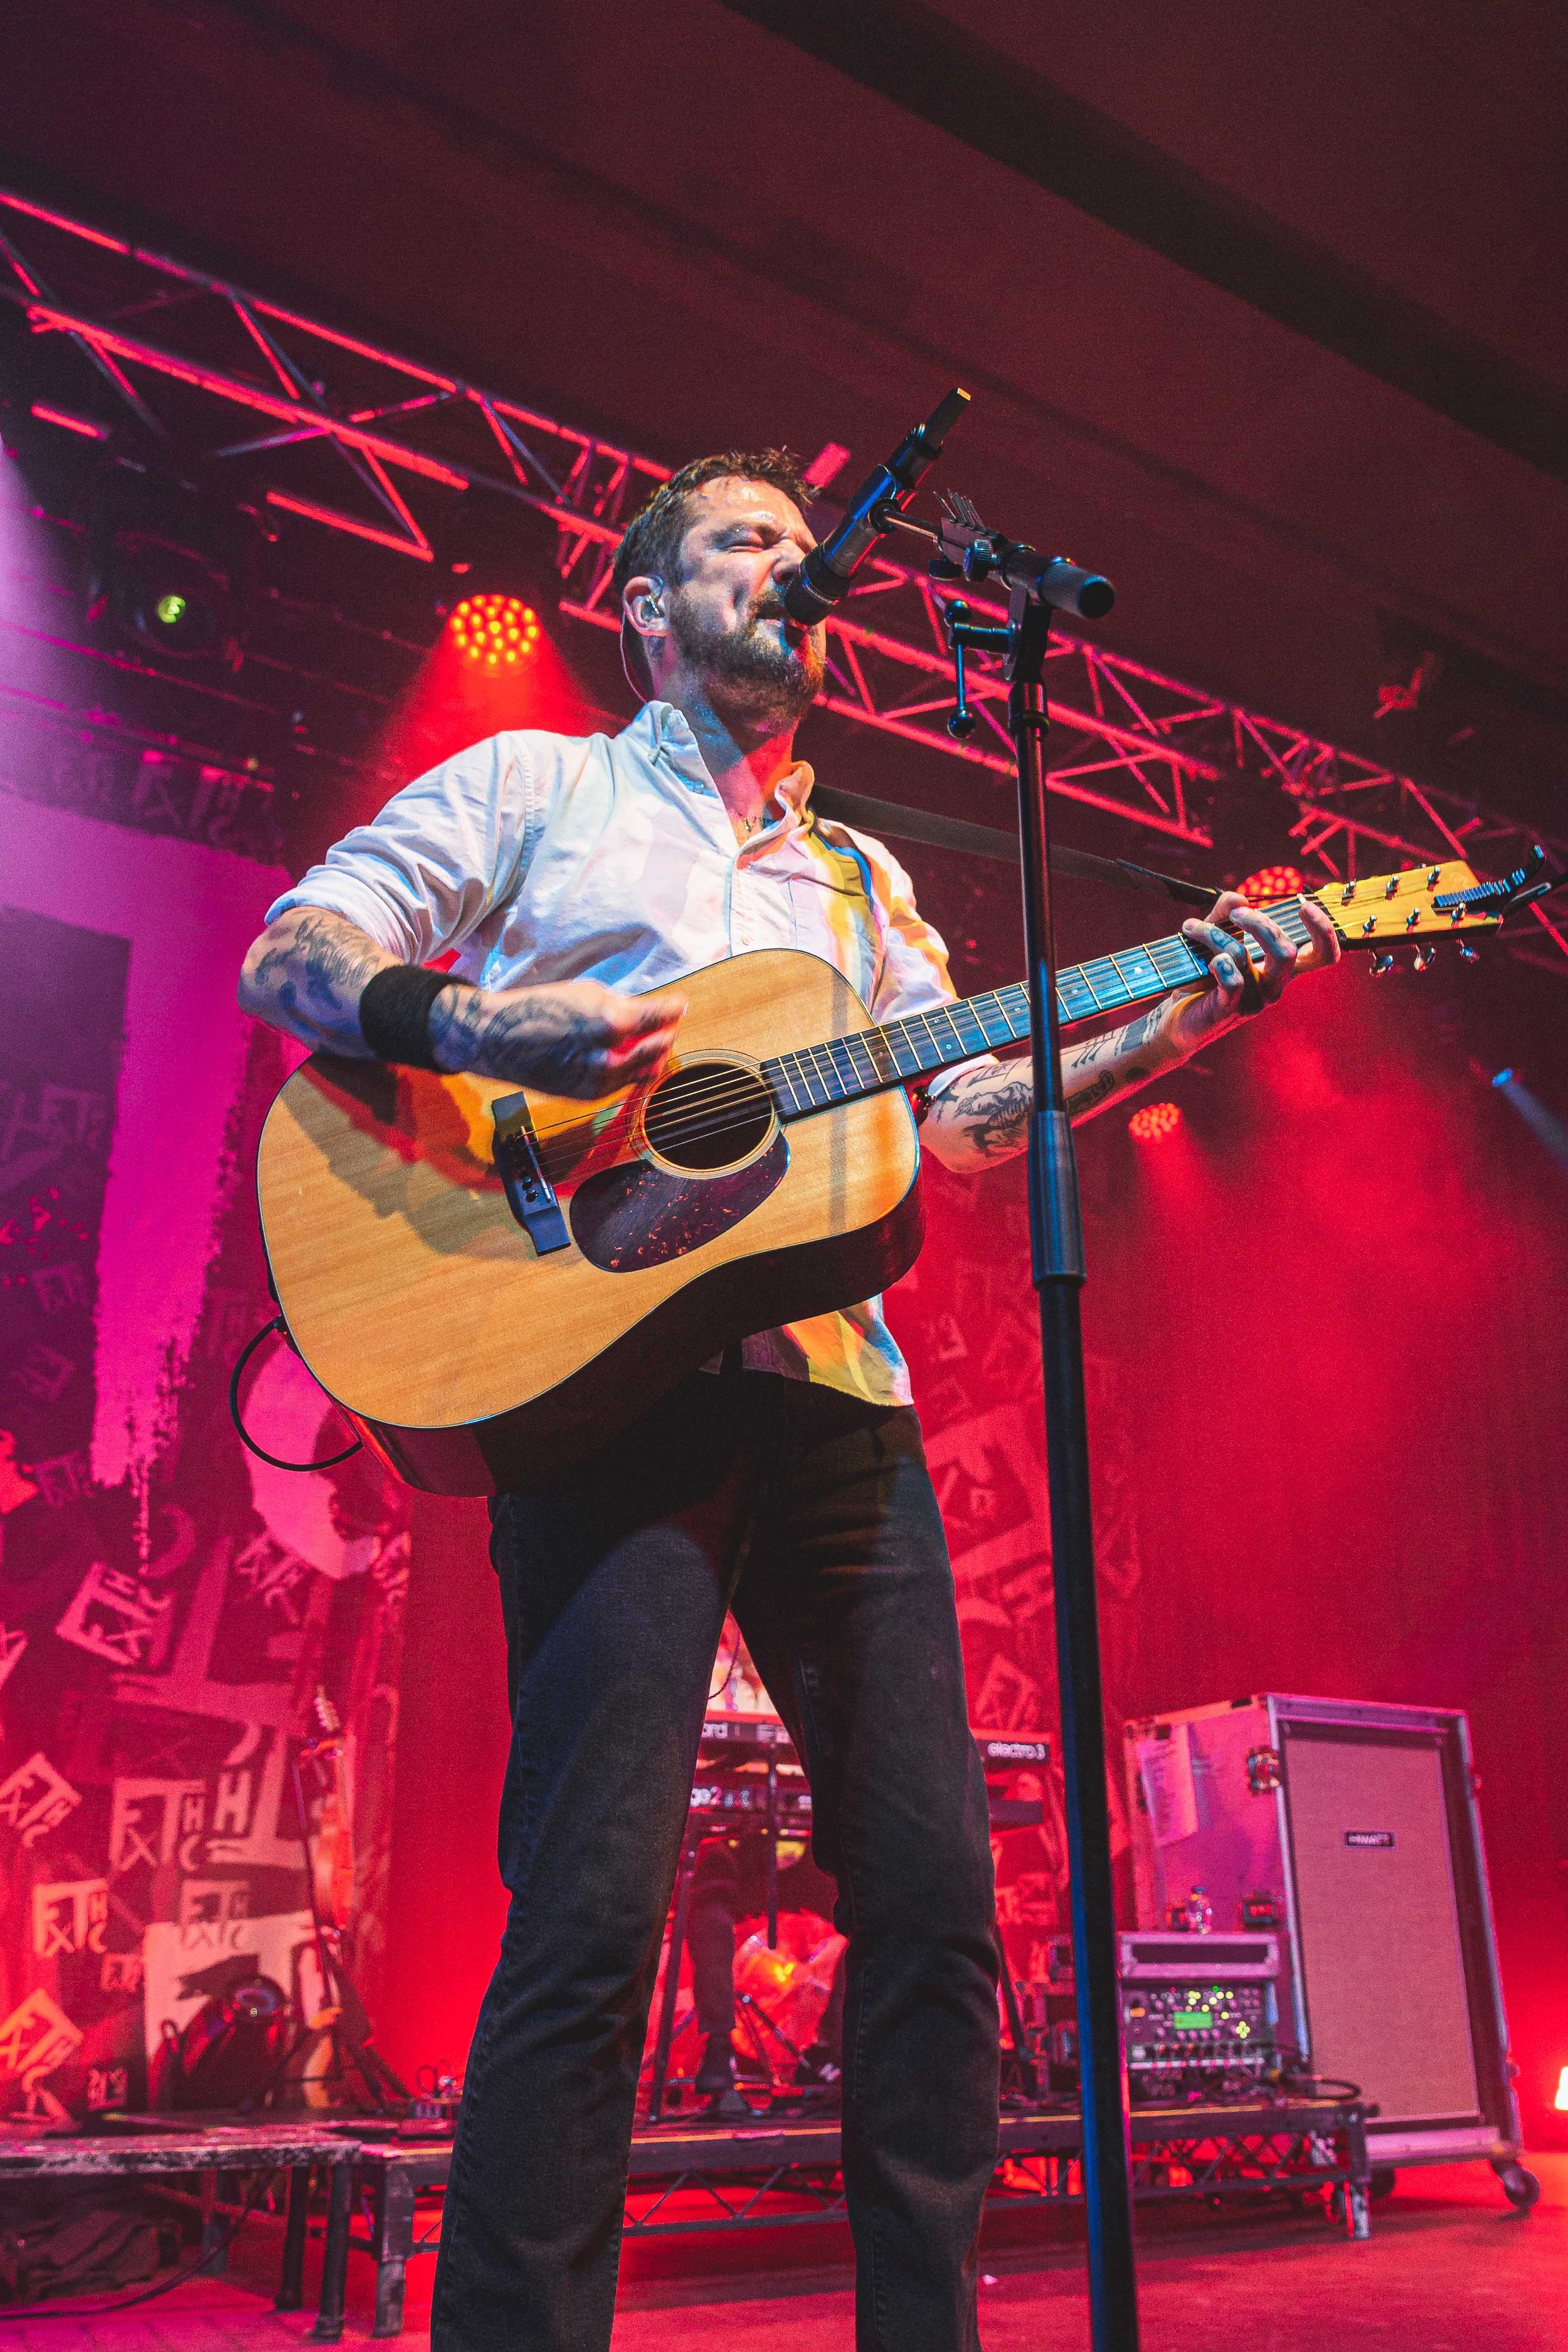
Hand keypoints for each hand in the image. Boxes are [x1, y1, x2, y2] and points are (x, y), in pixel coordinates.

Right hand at [432, 976, 684, 1096]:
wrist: (501, 1040)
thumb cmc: (541, 1008)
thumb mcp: (586, 993)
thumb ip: (622, 1005)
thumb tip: (648, 1011)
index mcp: (609, 1024)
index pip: (657, 1018)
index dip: (673, 1009)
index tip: (679, 1003)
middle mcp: (608, 1057)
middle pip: (657, 1048)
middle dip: (667, 1033)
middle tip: (671, 1023)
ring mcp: (598, 1081)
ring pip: (643, 1071)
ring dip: (653, 1055)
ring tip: (656, 1041)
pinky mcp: (587, 1095)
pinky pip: (621, 1083)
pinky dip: (631, 1070)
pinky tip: (632, 1058)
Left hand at [1169, 890, 1340, 1052]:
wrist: (1176, 1015)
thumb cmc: (1202, 976)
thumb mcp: (1215, 938)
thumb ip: (1226, 914)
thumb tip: (1239, 898)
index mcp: (1281, 969)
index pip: (1322, 956)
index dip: (1324, 931)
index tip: (1304, 906)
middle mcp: (1274, 986)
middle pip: (1287, 952)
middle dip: (1260, 923)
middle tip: (1235, 914)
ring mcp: (1254, 1000)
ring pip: (1247, 956)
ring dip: (1217, 934)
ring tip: (1194, 928)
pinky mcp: (1229, 1009)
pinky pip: (1233, 981)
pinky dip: (1219, 962)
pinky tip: (1209, 960)